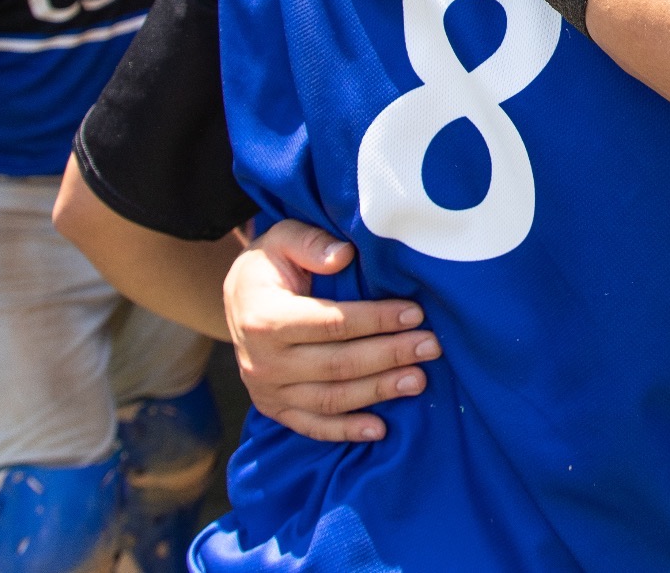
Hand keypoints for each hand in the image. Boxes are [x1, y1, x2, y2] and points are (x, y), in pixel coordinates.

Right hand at [223, 220, 440, 442]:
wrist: (237, 301)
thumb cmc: (270, 265)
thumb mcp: (282, 239)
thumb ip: (310, 243)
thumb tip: (343, 256)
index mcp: (265, 319)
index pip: (332, 323)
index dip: (376, 320)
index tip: (415, 314)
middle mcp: (263, 361)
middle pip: (338, 364)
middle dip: (390, 355)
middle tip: (431, 346)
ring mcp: (268, 390)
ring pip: (332, 398)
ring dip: (379, 391)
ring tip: (419, 379)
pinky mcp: (275, 409)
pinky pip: (313, 426)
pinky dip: (346, 431)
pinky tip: (380, 429)